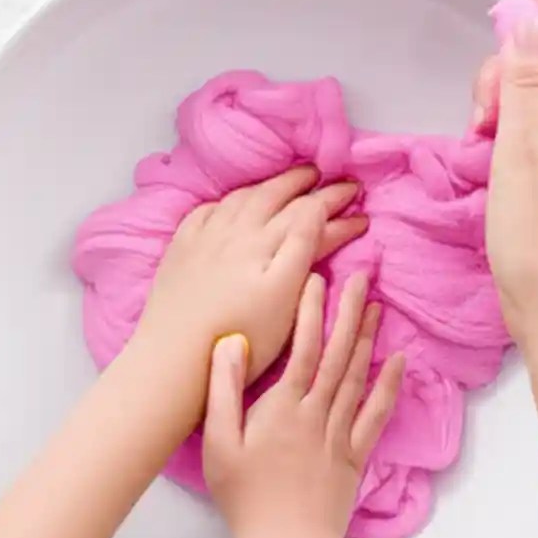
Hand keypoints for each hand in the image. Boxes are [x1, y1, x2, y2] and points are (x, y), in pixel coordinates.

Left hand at [135, 167, 366, 380]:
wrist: (175, 357)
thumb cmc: (241, 338)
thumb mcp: (285, 296)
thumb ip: (302, 247)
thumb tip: (316, 209)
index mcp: (266, 244)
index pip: (309, 215)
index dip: (338, 208)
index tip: (362, 208)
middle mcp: (237, 232)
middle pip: (277, 196)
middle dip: (309, 185)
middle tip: (333, 179)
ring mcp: (205, 238)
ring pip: (244, 198)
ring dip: (272, 185)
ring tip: (290, 181)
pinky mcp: (181, 250)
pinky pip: (206, 211)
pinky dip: (228, 201)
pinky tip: (232, 204)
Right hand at [202, 272, 405, 537]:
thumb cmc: (245, 497)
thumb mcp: (219, 443)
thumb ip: (224, 390)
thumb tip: (232, 342)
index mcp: (282, 408)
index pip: (301, 348)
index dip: (311, 310)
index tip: (317, 278)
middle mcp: (316, 414)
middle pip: (336, 353)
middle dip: (348, 311)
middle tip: (361, 275)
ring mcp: (339, 434)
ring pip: (357, 377)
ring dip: (368, 338)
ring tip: (377, 305)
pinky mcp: (354, 456)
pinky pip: (375, 415)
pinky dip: (389, 386)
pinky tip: (399, 362)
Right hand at [473, 0, 537, 357]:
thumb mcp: (523, 160)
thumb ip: (528, 86)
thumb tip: (532, 20)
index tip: (508, 28)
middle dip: (515, 59)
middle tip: (487, 108)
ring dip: (505, 98)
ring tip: (482, 138)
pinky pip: (536, 126)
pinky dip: (506, 130)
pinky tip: (488, 159)